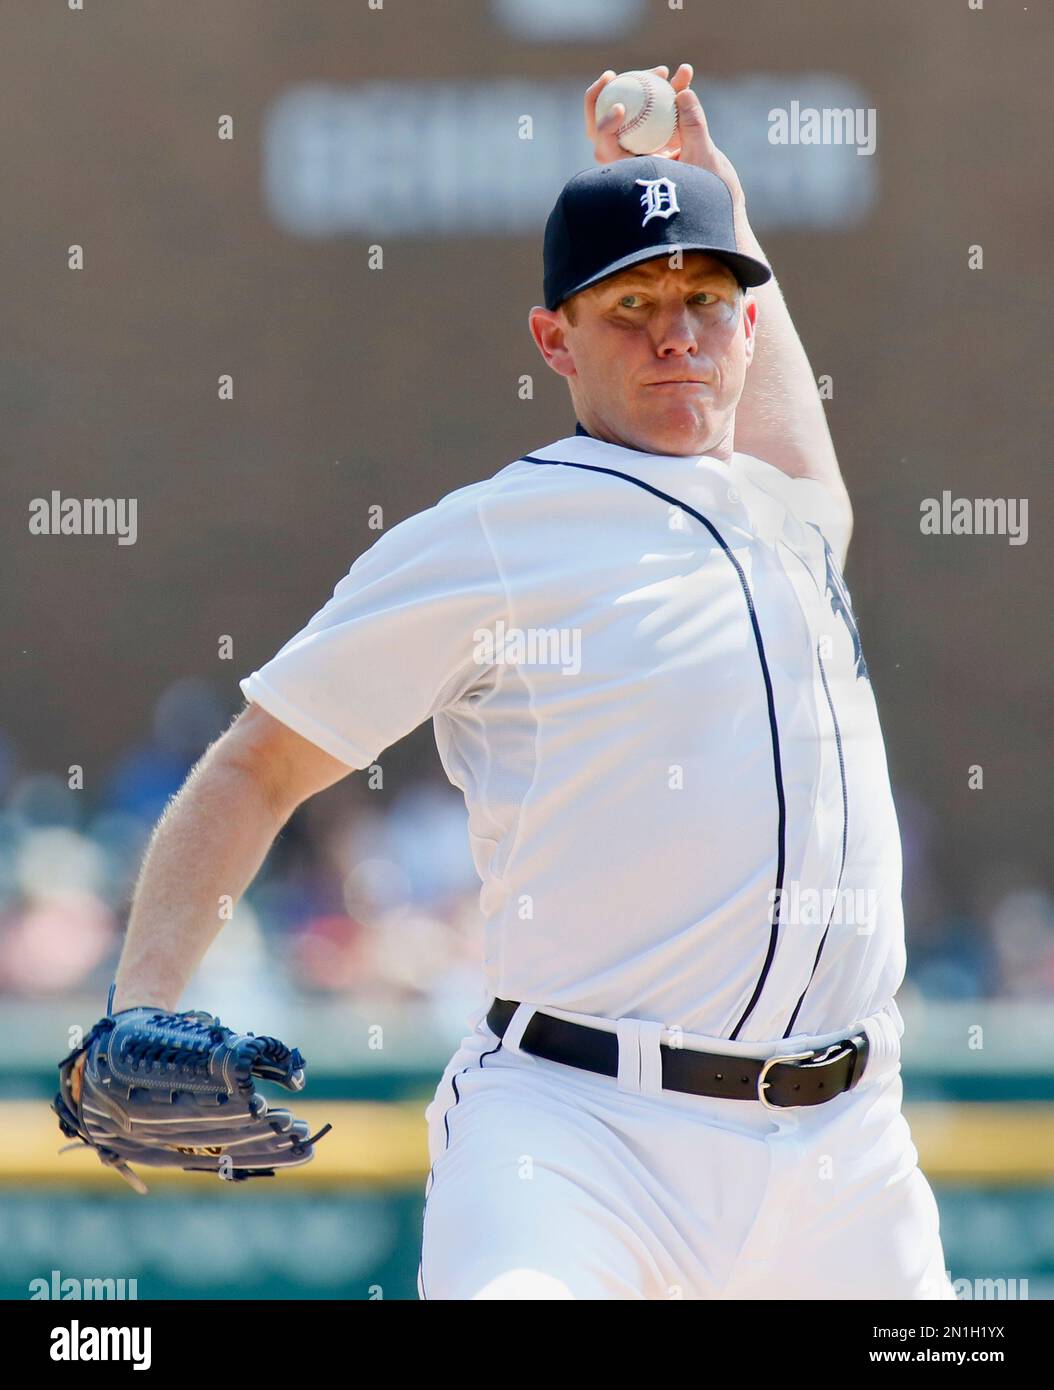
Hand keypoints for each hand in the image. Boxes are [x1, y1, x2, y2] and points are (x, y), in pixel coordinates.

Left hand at [585, 64, 744, 206]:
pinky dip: (670, 91)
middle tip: (612, 76)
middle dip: (601, 98)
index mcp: (630, 173)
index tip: (621, 109)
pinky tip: (686, 73)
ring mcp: (644, 146)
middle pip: (603, 128)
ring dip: (643, 86)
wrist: (720, 202)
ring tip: (665, 71)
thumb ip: (693, 126)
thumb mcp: (703, 160)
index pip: (606, 149)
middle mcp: (631, 159)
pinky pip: (657, 109)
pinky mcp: (660, 135)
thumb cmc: (708, 192)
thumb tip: (682, 94)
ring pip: (631, 113)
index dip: (604, 127)